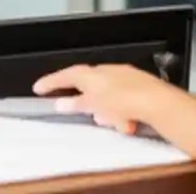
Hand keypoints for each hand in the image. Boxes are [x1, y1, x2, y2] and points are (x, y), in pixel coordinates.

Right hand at [33, 64, 173, 134]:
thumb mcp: (94, 105)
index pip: (67, 75)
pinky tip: (128, 123)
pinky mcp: (141, 87)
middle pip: (90, 85)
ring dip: (108, 111)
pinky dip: (123, 113)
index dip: (52, 81)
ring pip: (109, 96)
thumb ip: (76, 104)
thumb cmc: (123, 101)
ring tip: (114, 122)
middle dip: (88, 101)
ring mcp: (126, 77)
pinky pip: (125, 101)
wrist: (157, 103)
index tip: (38, 88)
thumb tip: (61, 103)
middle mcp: (109, 71)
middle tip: (87, 112)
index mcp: (93, 73)